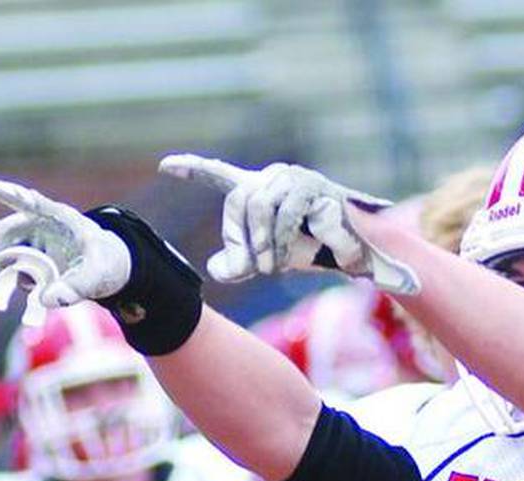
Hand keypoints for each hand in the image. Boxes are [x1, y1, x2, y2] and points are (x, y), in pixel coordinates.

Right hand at [0, 180, 132, 317]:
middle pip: (3, 236)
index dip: (10, 194)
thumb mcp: (98, 276)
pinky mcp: (29, 262)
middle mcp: (38, 227)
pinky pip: (9, 272)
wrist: (108, 270)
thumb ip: (77, 287)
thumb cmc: (106, 263)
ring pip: (1, 255)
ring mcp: (31, 244)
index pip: (32, 203)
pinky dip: (2, 286)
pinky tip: (1, 302)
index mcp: (59, 218)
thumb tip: (47, 300)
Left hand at [158, 155, 419, 293]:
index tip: (164, 166)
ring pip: (260, 208)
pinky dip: (282, 243)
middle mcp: (274, 177)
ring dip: (263, 246)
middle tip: (254, 272)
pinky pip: (285, 216)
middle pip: (239, 202)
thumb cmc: (315, 250)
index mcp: (259, 190)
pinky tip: (289, 260)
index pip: (220, 176)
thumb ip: (241, 264)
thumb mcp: (270, 260)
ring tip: (272, 269)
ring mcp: (295, 179)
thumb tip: (215, 270)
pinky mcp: (314, 188)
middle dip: (242, 241)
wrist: (359, 252)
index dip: (193, 170)